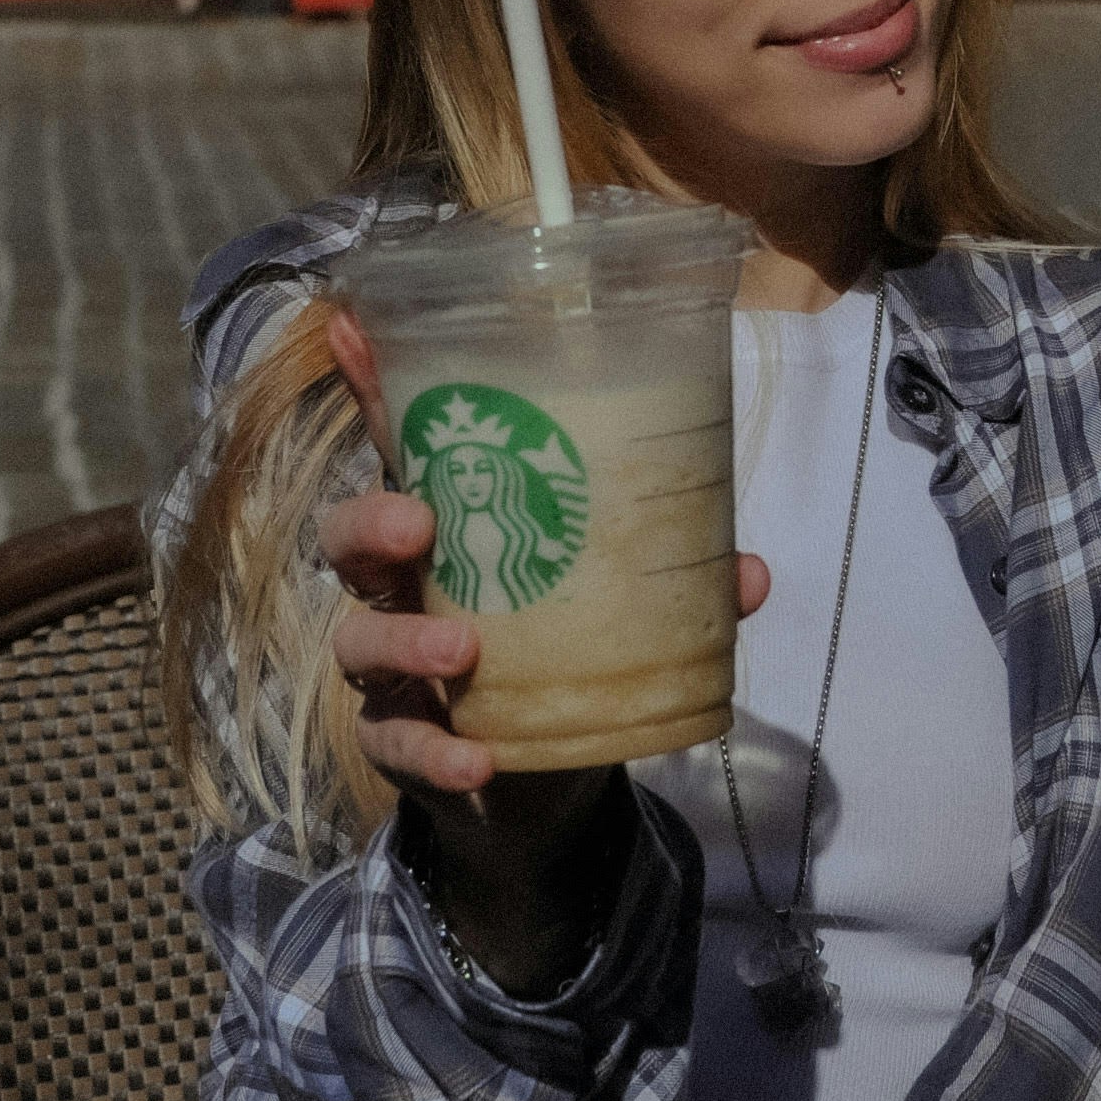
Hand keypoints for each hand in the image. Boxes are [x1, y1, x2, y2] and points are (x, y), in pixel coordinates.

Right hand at [320, 307, 769, 990]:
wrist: (541, 773)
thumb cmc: (565, 646)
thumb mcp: (621, 597)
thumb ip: (680, 580)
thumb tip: (751, 573)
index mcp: (453, 527)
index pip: (402, 449)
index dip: (371, 388)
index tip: (354, 327)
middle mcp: (404, 588)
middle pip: (349, 537)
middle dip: (372, 522)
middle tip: (421, 524)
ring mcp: (392, 667)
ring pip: (359, 641)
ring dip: (406, 643)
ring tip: (462, 652)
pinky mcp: (401, 742)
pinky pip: (396, 745)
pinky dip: (434, 753)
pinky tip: (477, 759)